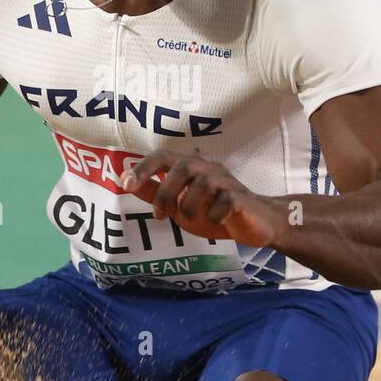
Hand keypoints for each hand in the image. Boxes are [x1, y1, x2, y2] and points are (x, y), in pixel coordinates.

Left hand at [121, 149, 281, 247]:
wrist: (255, 224)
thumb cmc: (214, 211)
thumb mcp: (178, 206)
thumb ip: (155, 193)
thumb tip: (126, 181)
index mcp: (191, 168)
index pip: (164, 157)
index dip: (143, 168)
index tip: (126, 183)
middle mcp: (208, 168)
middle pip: (182, 167)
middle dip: (166, 193)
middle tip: (161, 215)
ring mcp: (226, 182)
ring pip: (203, 184)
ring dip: (189, 206)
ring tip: (188, 220)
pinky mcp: (241, 198)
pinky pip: (224, 202)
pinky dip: (214, 215)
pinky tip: (216, 221)